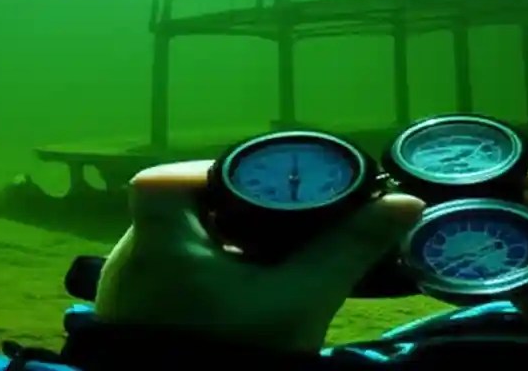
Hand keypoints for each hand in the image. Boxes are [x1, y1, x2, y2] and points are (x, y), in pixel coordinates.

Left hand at [93, 160, 423, 353]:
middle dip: (237, 215)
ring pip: (179, 246)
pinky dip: (205, 279)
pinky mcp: (131, 323)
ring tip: (269, 261)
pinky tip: (241, 297)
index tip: (271, 193)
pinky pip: (169, 279)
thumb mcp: (301, 299)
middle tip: (282, 227)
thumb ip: (349, 247)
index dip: (229, 177)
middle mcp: (126, 253)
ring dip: (223, 249)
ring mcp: (121, 293)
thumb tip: (405, 201)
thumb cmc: (233, 354)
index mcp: (154, 230)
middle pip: (186, 208)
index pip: (185, 175)